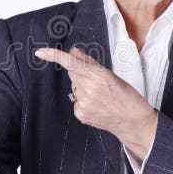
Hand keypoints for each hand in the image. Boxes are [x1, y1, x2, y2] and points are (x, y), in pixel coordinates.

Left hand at [34, 46, 156, 150]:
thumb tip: (74, 52)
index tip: (41, 52)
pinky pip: (75, 100)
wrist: (132, 121)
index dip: (55, 56)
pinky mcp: (80, 114)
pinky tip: (96, 105)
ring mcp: (83, 103)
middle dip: (80, 73)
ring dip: (82, 88)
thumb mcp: (111, 74)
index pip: (72, 63)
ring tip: (99, 96)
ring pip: (74, 87)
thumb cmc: (125, 95)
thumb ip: (89, 62)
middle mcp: (89, 89)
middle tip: (97, 82)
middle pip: (72, 73)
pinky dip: (82, 101)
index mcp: (99, 75)